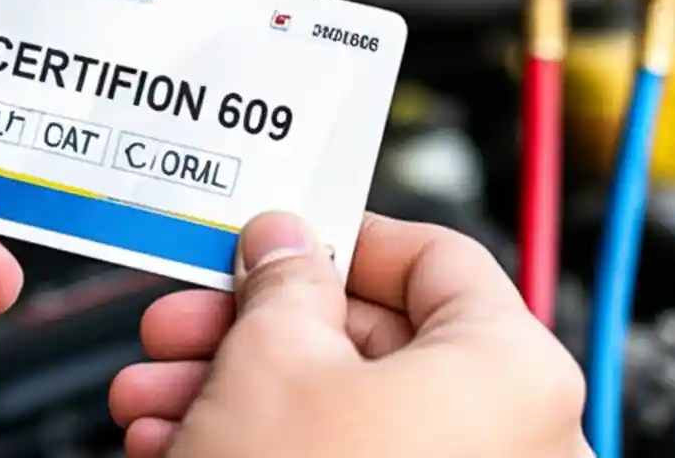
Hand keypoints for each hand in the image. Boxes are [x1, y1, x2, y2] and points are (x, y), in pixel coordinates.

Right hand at [110, 212, 590, 456]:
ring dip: (242, 390)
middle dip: (258, 326)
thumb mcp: (272, 364)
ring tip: (159, 396)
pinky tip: (186, 447)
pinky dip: (273, 448)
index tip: (277, 239)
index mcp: (512, 369)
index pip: (434, 255)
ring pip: (349, 410)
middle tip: (189, 319)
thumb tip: (285, 244)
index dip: (342, 236)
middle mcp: (515, 437)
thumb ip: (283, 279)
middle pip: (374, 339)